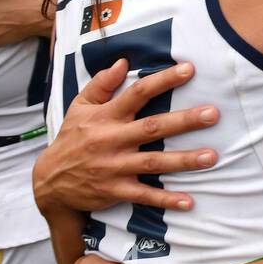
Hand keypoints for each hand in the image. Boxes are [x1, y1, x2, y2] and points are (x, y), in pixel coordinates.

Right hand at [32, 59, 218, 215]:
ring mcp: (115, 167)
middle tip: (213, 114)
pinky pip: (145, 196)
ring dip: (184, 160)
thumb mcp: (79, 107)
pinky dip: (166, 200)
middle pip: (153, 127)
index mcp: (106, 117)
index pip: (138, 93)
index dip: (163, 80)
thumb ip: (101, 84)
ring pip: (154, 162)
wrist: (50, 181)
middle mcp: (112, 140)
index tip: (189, 69)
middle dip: (184, 121)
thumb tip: (122, 62)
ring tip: (212, 156)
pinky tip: (189, 202)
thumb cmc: (72, 139)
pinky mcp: (116, 191)